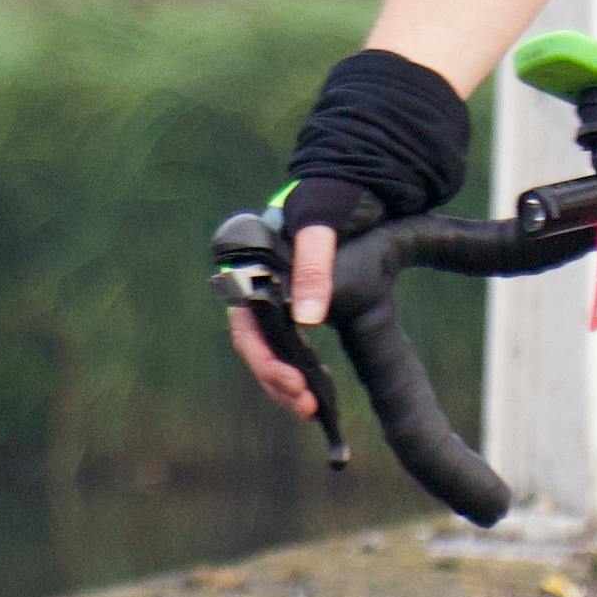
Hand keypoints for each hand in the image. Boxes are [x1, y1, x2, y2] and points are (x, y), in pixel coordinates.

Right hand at [226, 213, 345, 419]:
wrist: (351, 187)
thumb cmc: (329, 202)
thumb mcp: (321, 230)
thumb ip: (313, 269)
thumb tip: (308, 321)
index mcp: (253, 273)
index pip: (246, 328)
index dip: (264, 360)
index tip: (293, 381)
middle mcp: (259, 291)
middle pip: (256, 348)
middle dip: (277, 381)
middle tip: (306, 405)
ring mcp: (278, 301)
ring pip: (271, 353)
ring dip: (286, 384)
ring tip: (310, 409)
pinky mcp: (298, 307)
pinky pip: (290, 347)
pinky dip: (299, 372)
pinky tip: (317, 389)